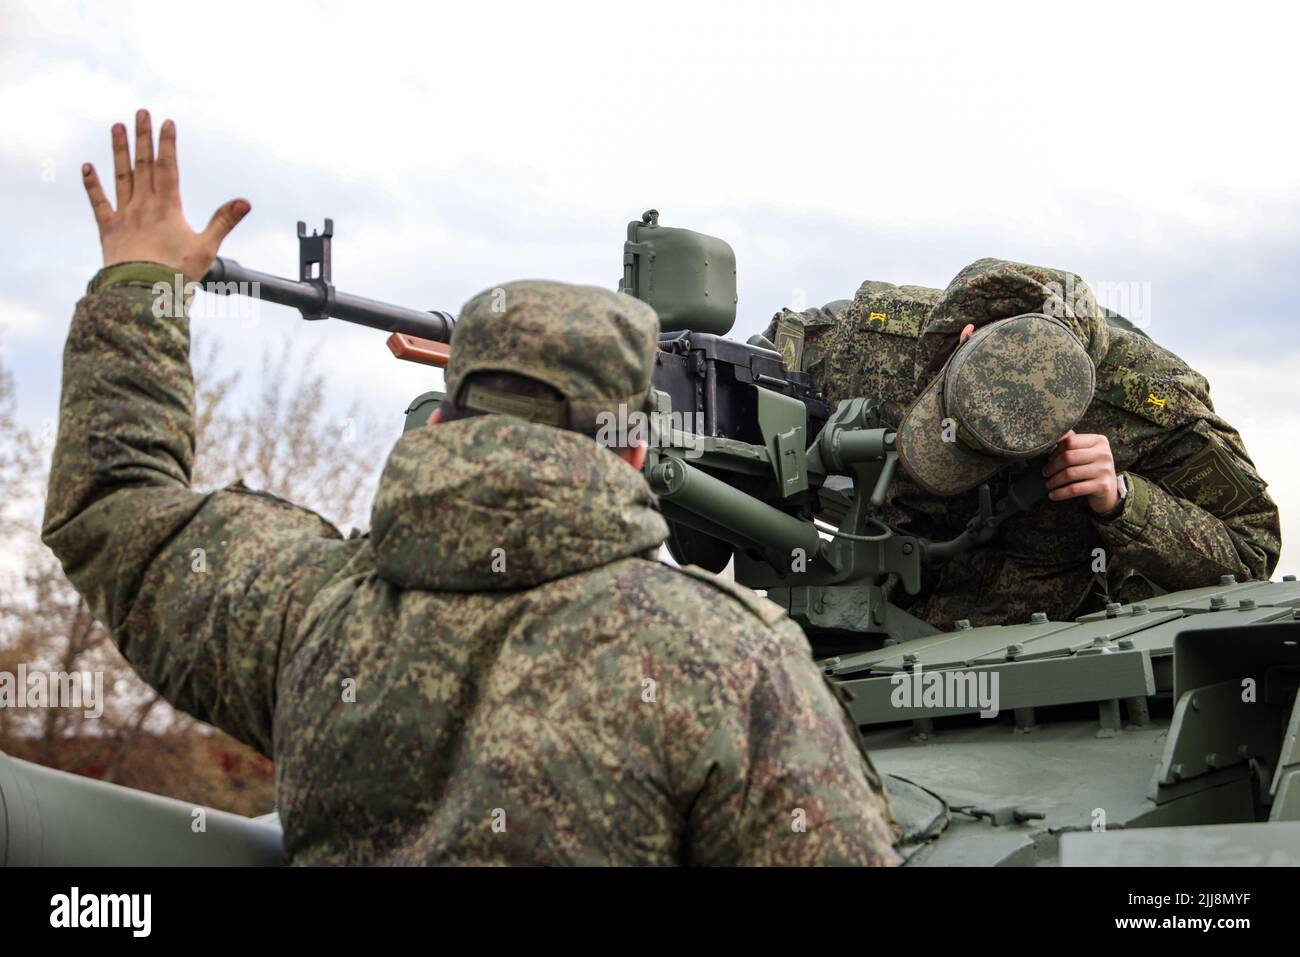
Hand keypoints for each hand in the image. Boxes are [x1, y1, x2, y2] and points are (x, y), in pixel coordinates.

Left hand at [82, 109, 249, 282]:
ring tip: (117, 127)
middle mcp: (143, 205)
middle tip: (141, 112)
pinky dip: (92, 184)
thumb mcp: (207, 248)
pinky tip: (87, 167)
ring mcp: (124, 215)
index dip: (167, 144)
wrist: (141, 292)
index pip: (167, 167)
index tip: (167, 122)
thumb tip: (245, 201)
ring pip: (121, 176)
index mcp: (167, 207)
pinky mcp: (108, 229)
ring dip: (119, 151)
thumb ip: (224, 221)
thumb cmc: (176, 273)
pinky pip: (99, 202)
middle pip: (143, 164)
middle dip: (143, 137)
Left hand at [1042, 430, 1119, 513]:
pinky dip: (1060, 493)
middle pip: (1068, 457)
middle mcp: (1104, 453)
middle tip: (1045, 473)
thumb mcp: (1085, 451)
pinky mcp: (1102, 486)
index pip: (1070, 441)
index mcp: (1099, 441)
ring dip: (1054, 481)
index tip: (1049, 459)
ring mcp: (1105, 470)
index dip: (1056, 451)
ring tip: (1048, 484)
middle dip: (1052, 466)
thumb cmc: (1091, 467)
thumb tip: (1052, 436)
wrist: (1108, 489)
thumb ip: (1071, 441)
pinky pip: (1075, 489)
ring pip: (1070, 474)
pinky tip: (1052, 495)